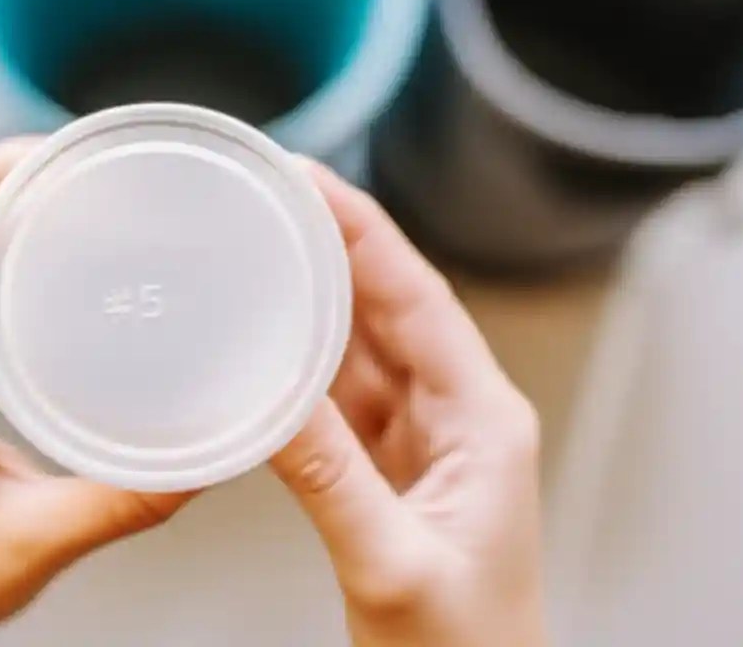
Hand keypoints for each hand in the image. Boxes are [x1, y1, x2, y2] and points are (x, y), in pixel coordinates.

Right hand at [271, 162, 545, 646]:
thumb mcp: (391, 563)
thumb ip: (328, 479)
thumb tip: (266, 398)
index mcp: (484, 421)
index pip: (420, 299)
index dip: (365, 231)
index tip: (311, 180)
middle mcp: (459, 415)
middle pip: (390, 307)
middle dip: (331, 246)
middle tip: (269, 195)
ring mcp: (424, 439)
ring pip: (362, 346)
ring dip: (313, 298)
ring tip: (258, 247)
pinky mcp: (390, 466)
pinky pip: (342, 394)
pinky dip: (301, 363)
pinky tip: (264, 339)